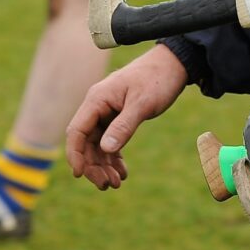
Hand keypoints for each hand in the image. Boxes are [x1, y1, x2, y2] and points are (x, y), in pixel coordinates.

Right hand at [67, 46, 188, 188]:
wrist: (174, 65)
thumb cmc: (157, 79)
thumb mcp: (142, 103)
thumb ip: (124, 126)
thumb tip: (105, 149)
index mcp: (97, 99)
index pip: (77, 131)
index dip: (75, 154)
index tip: (80, 175)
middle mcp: (98, 107)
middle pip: (86, 142)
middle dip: (94, 165)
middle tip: (108, 185)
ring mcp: (108, 113)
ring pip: (98, 145)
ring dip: (104, 165)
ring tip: (117, 183)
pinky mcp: (119, 117)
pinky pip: (111, 141)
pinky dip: (114, 157)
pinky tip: (123, 172)